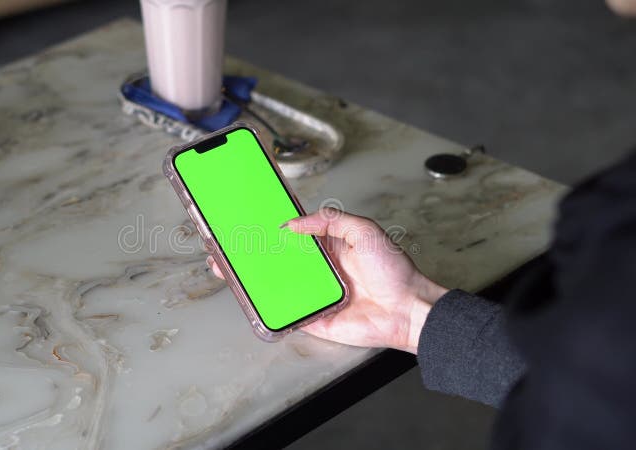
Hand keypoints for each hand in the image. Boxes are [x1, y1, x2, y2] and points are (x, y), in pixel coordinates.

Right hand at [206, 208, 447, 353]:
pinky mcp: (315, 319)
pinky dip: (270, 308)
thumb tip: (293, 223)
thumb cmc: (393, 270)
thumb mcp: (363, 231)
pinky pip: (288, 313)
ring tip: (228, 271)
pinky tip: (250, 299)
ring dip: (253, 281)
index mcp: (329, 247)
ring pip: (276, 287)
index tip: (248, 223)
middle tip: (227, 249)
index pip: (292, 236)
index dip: (270, 230)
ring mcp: (315, 295)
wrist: (408, 310)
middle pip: (278, 262)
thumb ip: (329, 221)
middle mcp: (319, 271)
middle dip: (252, 256)